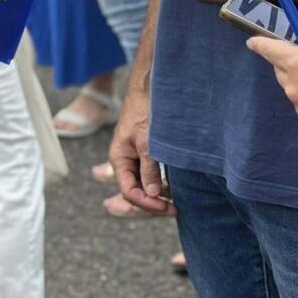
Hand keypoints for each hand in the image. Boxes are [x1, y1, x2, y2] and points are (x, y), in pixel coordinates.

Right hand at [109, 86, 175, 215]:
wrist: (149, 88)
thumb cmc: (145, 111)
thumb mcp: (147, 141)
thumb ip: (149, 169)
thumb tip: (153, 195)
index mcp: (119, 159)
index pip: (129, 192)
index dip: (147, 203)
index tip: (167, 207)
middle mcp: (125, 161)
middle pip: (136, 192)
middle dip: (154, 203)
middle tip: (175, 209)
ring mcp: (135, 158)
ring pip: (144, 185)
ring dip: (159, 194)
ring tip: (178, 202)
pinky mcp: (145, 153)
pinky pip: (151, 175)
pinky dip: (161, 183)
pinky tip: (174, 188)